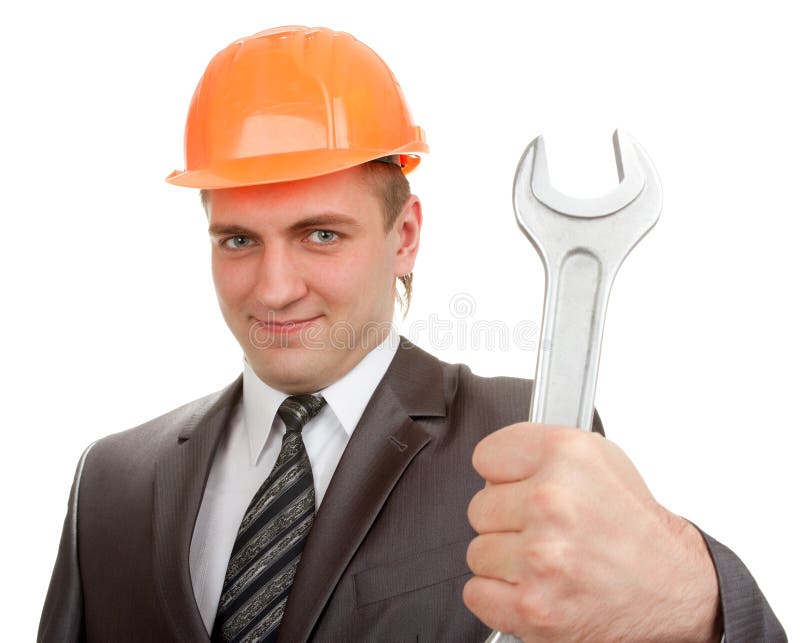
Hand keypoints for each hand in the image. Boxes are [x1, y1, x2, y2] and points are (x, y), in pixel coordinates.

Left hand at [463, 422, 722, 642]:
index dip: (505, 475)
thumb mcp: (598, 458)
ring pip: (477, 552)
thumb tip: (494, 463)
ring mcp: (541, 557)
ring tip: (548, 560)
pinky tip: (536, 586)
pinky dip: (500, 597)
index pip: (485, 456)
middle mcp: (552, 502)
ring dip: (506, 561)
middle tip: (548, 530)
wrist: (674, 588)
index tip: (523, 486)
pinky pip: (477, 593)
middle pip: (479, 507)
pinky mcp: (532, 606)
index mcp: (566, 454)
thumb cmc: (633, 527)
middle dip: (508, 521)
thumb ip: (539, 451)